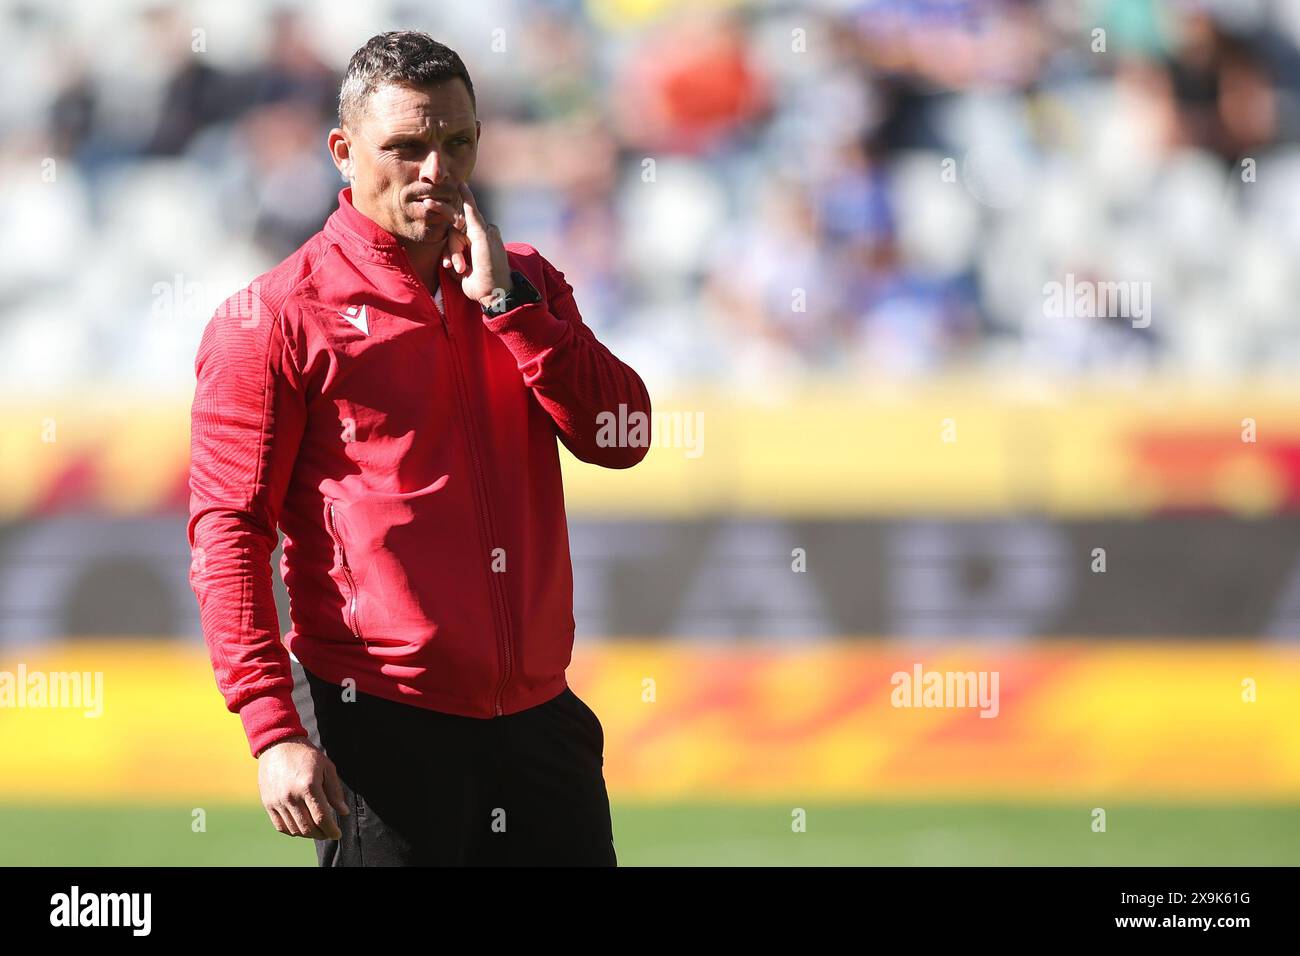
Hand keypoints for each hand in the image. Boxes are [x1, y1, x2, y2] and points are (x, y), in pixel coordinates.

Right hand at [257, 736, 348, 839]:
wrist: (278, 745)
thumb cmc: (306, 755)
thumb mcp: (327, 767)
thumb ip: (335, 791)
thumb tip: (343, 813)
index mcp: (308, 786)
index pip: (321, 818)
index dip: (331, 830)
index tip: (337, 834)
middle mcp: (291, 796)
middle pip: (308, 827)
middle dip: (321, 834)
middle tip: (329, 833)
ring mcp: (277, 801)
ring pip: (294, 829)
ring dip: (308, 834)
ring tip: (317, 830)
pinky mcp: (268, 803)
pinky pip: (281, 826)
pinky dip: (292, 831)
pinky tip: (301, 828)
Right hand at [441, 182, 511, 307]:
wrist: (492, 291)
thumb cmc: (490, 263)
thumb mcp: (482, 237)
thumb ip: (472, 215)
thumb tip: (465, 188)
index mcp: (482, 229)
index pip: (461, 216)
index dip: (446, 208)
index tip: (431, 199)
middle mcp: (475, 238)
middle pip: (452, 233)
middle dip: (454, 246)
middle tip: (450, 250)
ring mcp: (467, 251)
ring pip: (449, 246)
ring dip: (453, 257)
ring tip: (462, 269)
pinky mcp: (460, 263)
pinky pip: (448, 257)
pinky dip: (450, 263)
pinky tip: (457, 271)